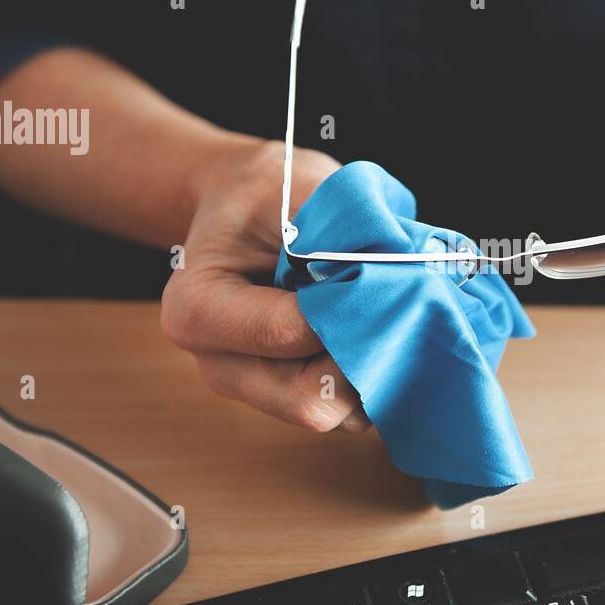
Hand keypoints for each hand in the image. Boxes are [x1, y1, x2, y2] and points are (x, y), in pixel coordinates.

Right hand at [160, 140, 372, 431]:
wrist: (249, 212)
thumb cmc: (272, 193)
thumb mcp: (302, 187)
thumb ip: (347, 231)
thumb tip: (408, 273)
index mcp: (196, 309)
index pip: (286, 333)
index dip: (349, 308)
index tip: (388, 272)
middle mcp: (219, 366)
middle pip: (312, 402)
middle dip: (367, 354)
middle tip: (398, 303)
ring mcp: (258, 391)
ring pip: (340, 416)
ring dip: (379, 367)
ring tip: (386, 310)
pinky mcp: (295, 399)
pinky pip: (352, 412)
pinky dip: (379, 375)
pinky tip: (382, 328)